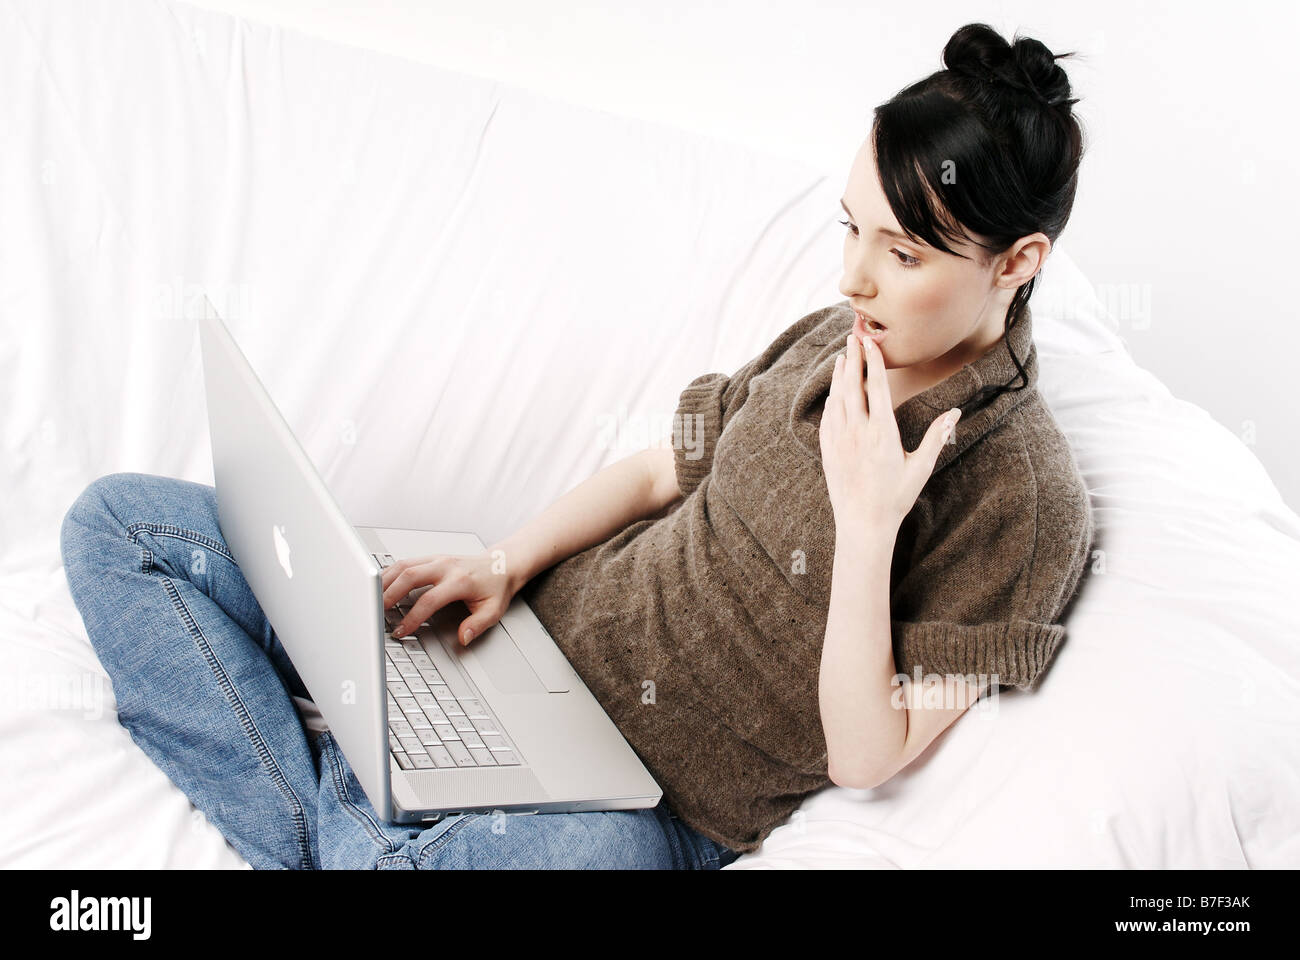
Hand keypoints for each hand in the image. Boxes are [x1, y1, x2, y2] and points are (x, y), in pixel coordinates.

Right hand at [381, 551, 516, 644]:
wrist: (501, 565)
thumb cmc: (495, 588)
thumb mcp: (493, 610)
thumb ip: (478, 625)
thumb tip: (463, 638)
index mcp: (460, 581)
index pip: (429, 599)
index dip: (413, 617)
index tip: (401, 630)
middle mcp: (446, 567)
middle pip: (410, 577)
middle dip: (390, 595)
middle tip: (377, 613)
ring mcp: (437, 559)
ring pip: (404, 566)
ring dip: (386, 581)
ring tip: (373, 599)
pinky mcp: (432, 557)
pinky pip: (406, 562)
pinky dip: (390, 572)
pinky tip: (382, 584)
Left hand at [819, 331, 960, 530]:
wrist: (863, 524)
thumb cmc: (895, 498)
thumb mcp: (920, 468)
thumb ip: (937, 437)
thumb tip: (955, 413)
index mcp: (882, 434)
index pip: (877, 388)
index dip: (873, 361)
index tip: (871, 342)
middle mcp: (858, 433)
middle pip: (853, 386)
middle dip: (853, 359)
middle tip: (852, 337)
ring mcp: (839, 441)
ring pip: (837, 399)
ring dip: (839, 376)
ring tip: (842, 357)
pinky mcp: (828, 451)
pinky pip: (827, 418)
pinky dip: (830, 400)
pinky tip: (834, 391)